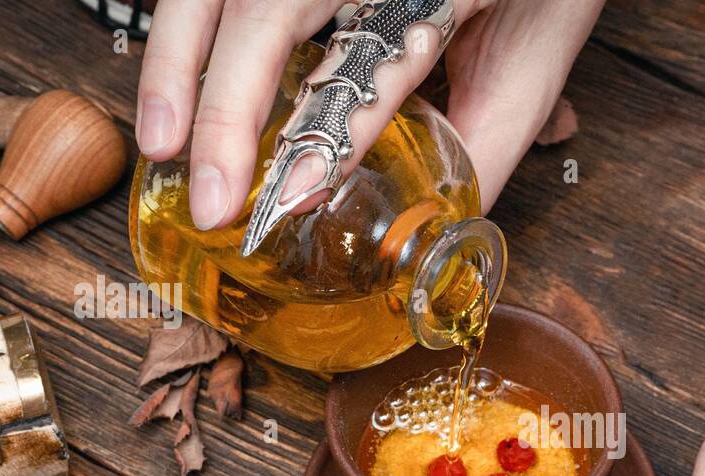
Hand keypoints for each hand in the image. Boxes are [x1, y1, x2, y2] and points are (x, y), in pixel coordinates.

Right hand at [136, 0, 602, 228]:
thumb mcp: (540, 51)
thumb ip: (490, 132)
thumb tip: (436, 224)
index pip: (371, 60)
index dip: (326, 130)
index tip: (292, 194)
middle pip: (266, 8)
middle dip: (225, 108)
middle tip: (214, 200)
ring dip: (179, 64)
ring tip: (163, 145)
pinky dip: (189, 29)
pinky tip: (176, 84)